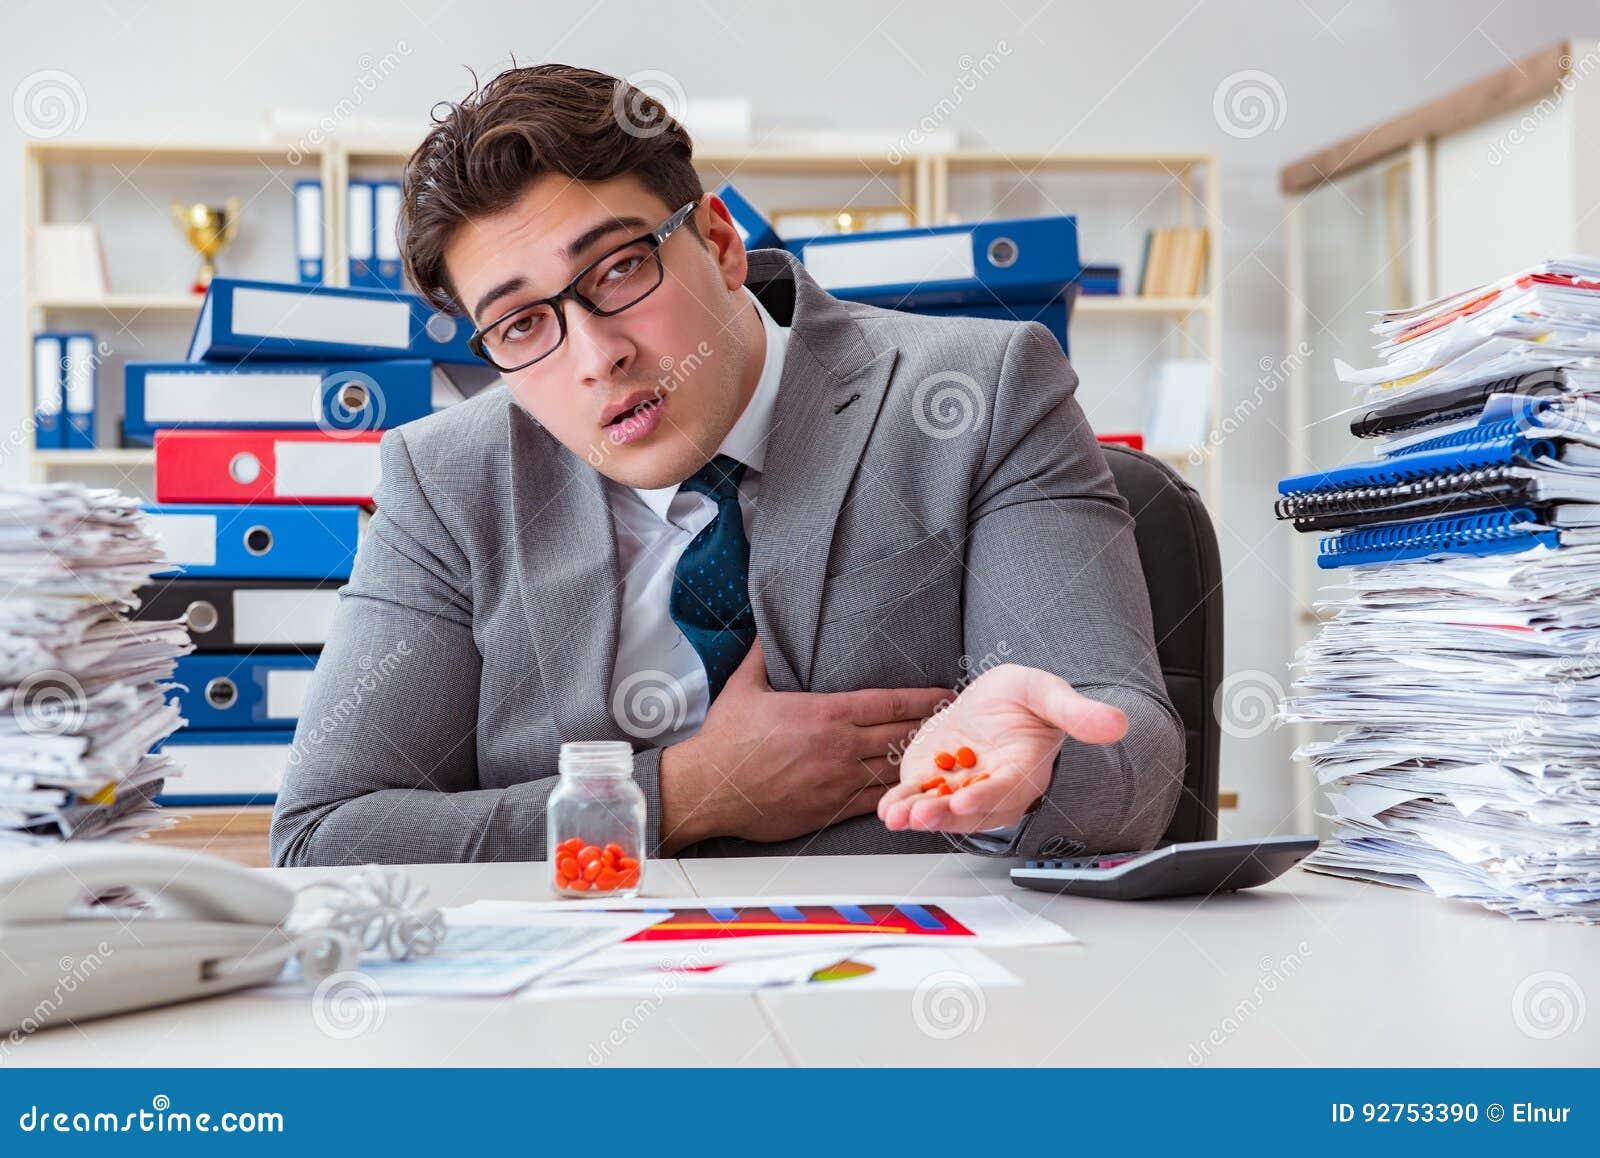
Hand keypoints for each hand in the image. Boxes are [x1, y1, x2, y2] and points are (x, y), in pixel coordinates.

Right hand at [657, 638, 952, 852]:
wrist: (708, 788)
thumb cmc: (724, 739)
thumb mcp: (744, 687)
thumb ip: (762, 656)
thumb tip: (765, 629)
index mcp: (825, 713)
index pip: (888, 703)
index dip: (922, 699)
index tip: (945, 694)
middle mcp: (838, 747)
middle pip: (900, 736)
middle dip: (931, 729)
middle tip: (955, 724)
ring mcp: (836, 781)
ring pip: (892, 770)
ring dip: (918, 763)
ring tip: (942, 758)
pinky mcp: (829, 809)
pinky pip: (874, 801)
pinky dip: (896, 794)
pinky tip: (912, 791)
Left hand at [877, 664, 1126, 833]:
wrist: (992, 701)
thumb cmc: (1024, 699)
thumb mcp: (1047, 693)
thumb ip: (1077, 712)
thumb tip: (1118, 722)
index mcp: (1023, 772)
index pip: (1007, 789)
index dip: (988, 795)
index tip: (967, 800)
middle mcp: (991, 789)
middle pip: (970, 810)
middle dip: (945, 815)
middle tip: (922, 814)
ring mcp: (959, 789)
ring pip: (940, 810)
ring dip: (918, 816)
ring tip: (897, 816)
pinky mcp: (933, 782)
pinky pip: (917, 798)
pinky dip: (901, 805)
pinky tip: (887, 810)